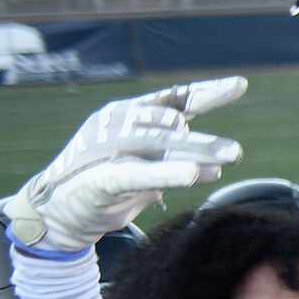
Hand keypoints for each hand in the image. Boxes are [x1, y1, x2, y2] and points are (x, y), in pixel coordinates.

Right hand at [3, 78, 246, 251]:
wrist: (59, 213)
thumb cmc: (107, 185)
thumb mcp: (148, 169)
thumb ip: (179, 162)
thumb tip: (218, 167)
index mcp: (131, 114)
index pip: (175, 99)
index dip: (207, 92)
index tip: (240, 85)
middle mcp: (120, 124)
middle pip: (172, 128)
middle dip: (204, 142)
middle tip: (236, 152)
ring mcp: (108, 149)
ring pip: (160, 146)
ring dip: (195, 153)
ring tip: (225, 161)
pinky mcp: (102, 178)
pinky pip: (138, 173)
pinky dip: (165, 172)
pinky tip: (192, 175)